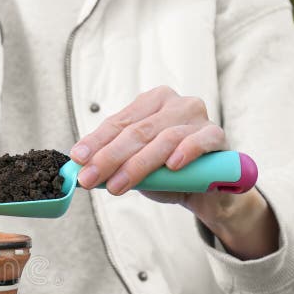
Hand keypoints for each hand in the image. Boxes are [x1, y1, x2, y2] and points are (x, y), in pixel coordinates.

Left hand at [70, 85, 228, 194]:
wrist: (205, 191)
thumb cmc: (166, 172)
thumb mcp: (134, 166)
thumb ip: (113, 162)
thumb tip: (79, 169)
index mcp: (151, 102)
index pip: (117, 122)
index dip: (95, 142)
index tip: (77, 159)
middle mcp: (175, 104)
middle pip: (136, 132)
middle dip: (108, 158)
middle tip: (88, 179)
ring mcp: (198, 117)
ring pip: (163, 139)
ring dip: (137, 165)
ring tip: (116, 186)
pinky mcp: (217, 135)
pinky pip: (201, 140)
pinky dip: (186, 151)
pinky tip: (172, 166)